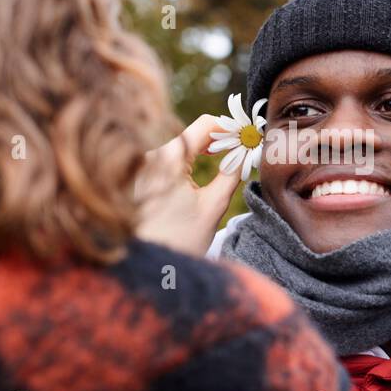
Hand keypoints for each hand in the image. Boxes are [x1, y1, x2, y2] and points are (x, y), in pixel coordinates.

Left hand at [134, 114, 242, 255]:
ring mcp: (144, 165)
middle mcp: (152, 156)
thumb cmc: (180, 241)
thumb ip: (232, 172)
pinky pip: (172, 156)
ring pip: (183, 143)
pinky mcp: (142, 176)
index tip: (248, 138)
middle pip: (193, 132)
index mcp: (169, 159)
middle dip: (221, 138)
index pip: (206, 124)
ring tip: (228, 159)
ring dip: (207, 147)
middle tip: (243, 149)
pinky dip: (192, 157)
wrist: (149, 266)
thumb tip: (247, 150)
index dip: (231, 128)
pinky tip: (207, 166)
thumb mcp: (214, 206)